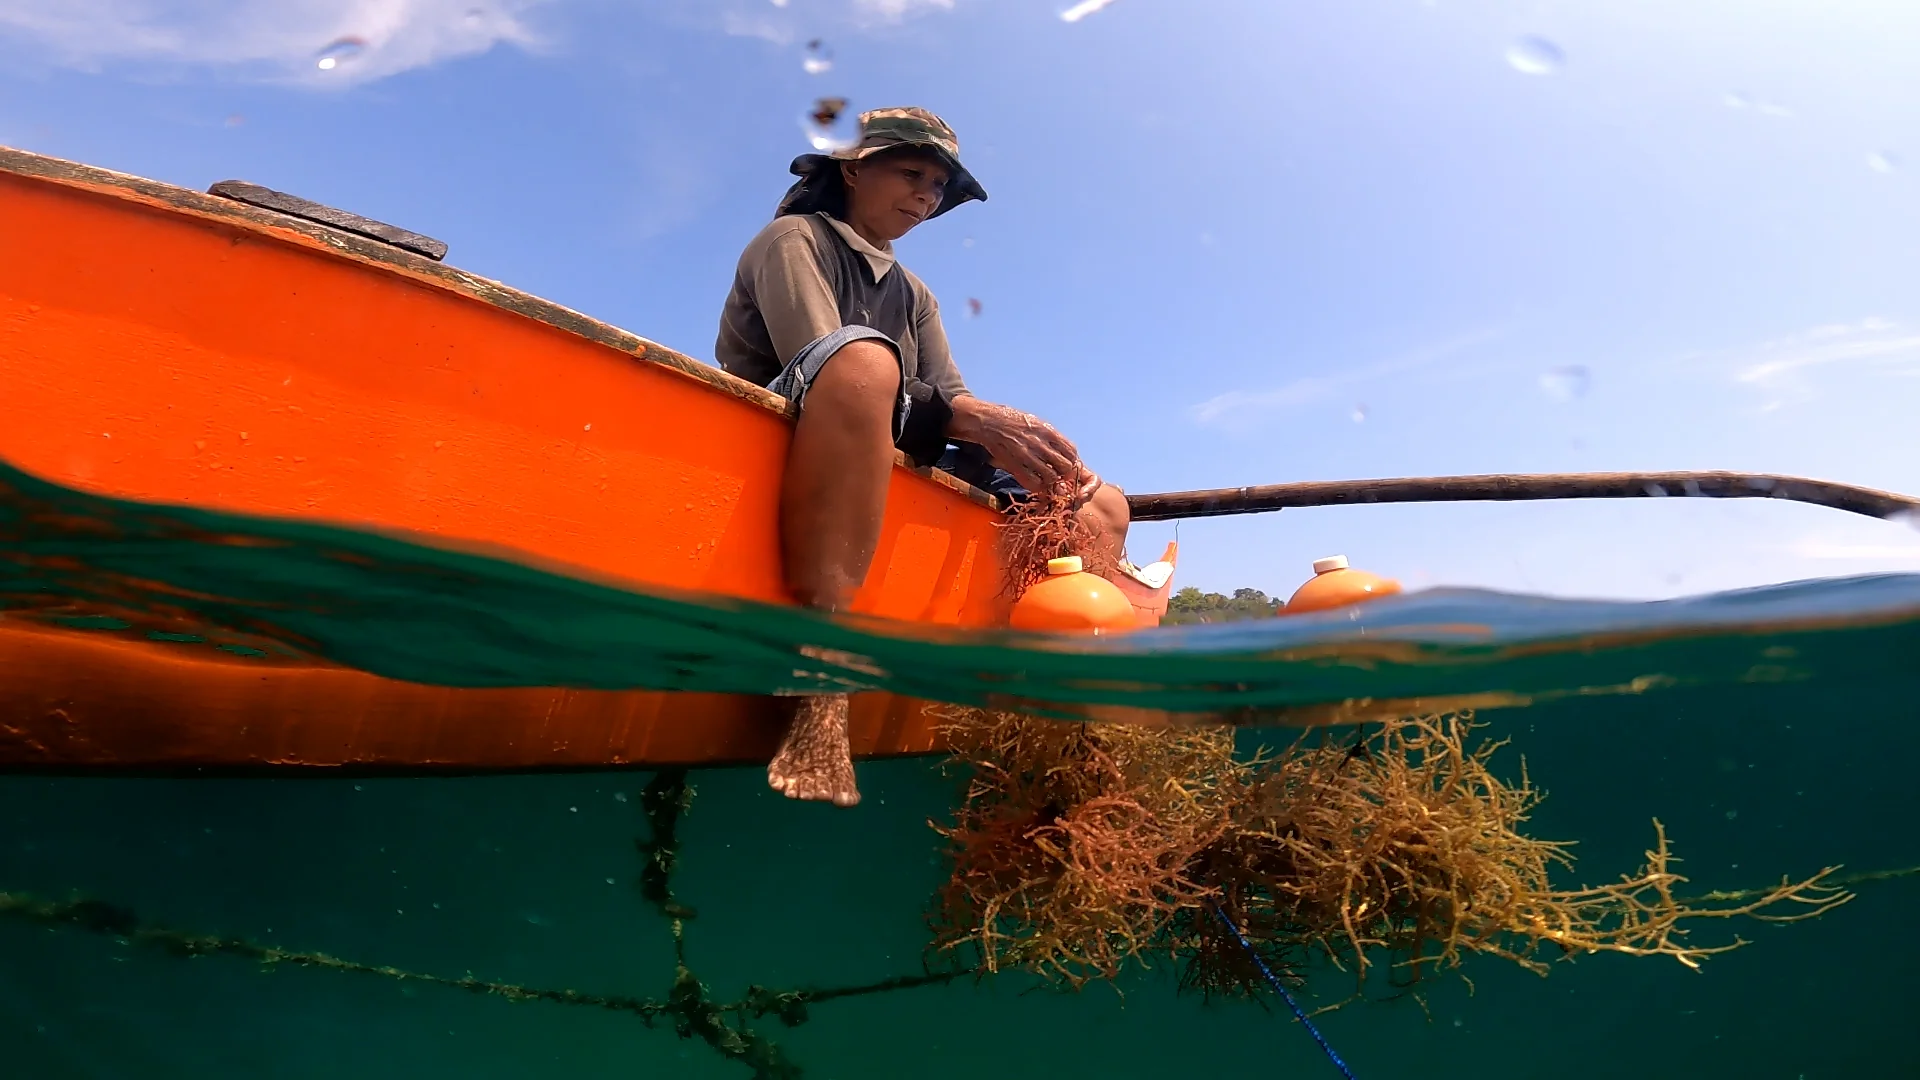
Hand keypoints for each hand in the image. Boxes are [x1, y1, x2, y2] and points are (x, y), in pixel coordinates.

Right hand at [949, 397, 1099, 504]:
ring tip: (1045, 479)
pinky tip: (1034, 483)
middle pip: (1064, 466)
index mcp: (1047, 431)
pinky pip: (1032, 482)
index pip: (1071, 450)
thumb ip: (1049, 435)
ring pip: (1051, 477)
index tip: (1066, 463)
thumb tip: (1062, 447)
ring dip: (1050, 481)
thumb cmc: (1012, 419)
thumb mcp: (1035, 422)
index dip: (1072, 460)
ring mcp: (1027, 455)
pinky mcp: (1015, 465)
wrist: (989, 421)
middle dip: (1063, 472)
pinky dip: (1037, 486)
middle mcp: (1039, 443)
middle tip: (1058, 474)